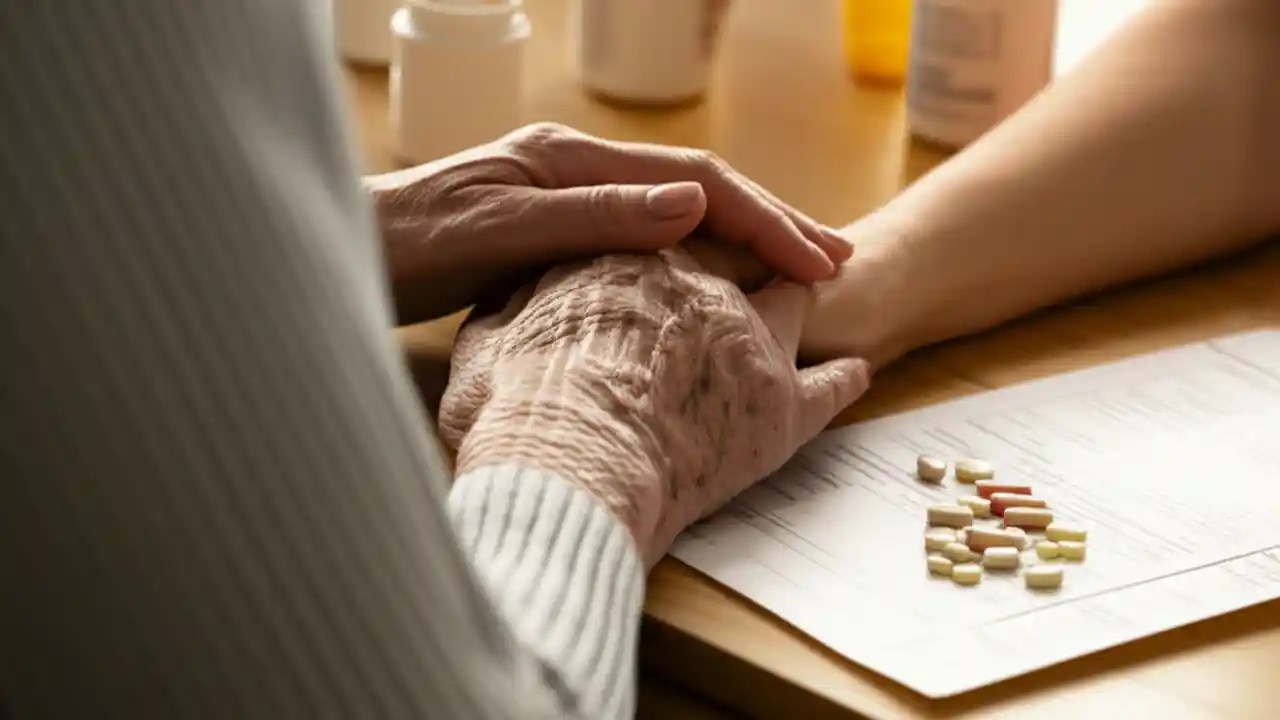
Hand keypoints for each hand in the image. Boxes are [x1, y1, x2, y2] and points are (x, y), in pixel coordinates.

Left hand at [364, 123, 852, 323]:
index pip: (697, 182)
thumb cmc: (406, 247)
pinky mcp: (552, 231)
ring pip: (677, 213)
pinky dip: (694, 257)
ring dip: (741, 240)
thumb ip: (594, 217)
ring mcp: (565, 197)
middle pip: (698, 189)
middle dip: (772, 223)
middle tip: (838, 260)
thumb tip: (695, 204)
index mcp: (573, 160)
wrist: (340, 256)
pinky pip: (645, 238)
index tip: (821, 264)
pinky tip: (711, 282)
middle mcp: (577, 168)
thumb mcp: (500, 231)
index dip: (765, 220)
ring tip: (797, 271)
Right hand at [438, 249, 870, 565]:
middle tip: (767, 249)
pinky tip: (858, 371)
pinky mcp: (781, 406)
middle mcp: (698, 286)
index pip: (662, 233)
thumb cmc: (517, 410)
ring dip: (805, 290)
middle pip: (737, 255)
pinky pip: (829, 385)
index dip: (677, 236)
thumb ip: (506, 319)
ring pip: (794, 298)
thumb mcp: (488, 347)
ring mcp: (749, 341)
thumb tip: (506, 312)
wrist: (571, 465)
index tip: (683, 242)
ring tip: (824, 282)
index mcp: (626, 262)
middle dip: (752, 250)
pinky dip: (843, 378)